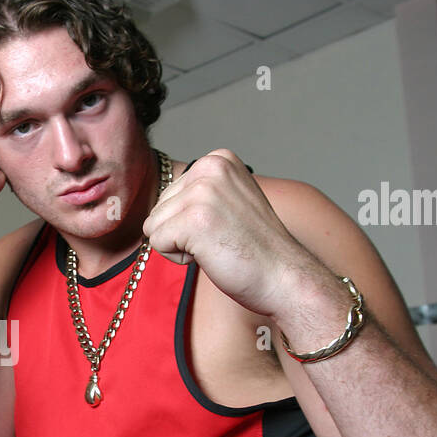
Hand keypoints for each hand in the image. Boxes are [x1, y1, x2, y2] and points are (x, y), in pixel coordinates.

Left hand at [143, 149, 306, 317]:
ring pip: (154, 225)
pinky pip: (156, 242)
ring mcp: (202, 192)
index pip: (169, 194)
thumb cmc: (254, 248)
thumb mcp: (228, 201)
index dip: (189, 220)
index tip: (224, 226)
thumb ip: (198, 192)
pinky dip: (177, 258)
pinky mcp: (193, 219)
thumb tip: (159, 204)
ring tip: (217, 246)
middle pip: (158, 208)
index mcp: (219, 159)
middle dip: (181, 232)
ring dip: (179, 245)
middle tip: (221, 239)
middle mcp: (210, 167)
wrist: (283, 276)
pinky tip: (211, 255)